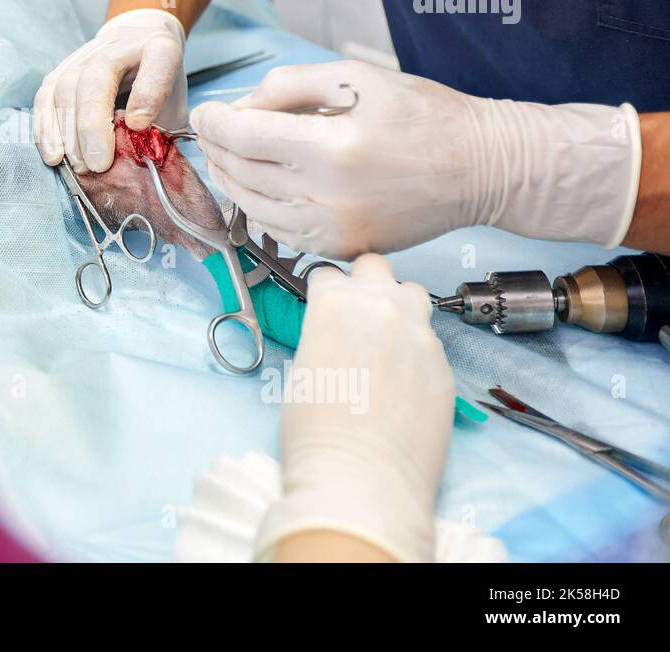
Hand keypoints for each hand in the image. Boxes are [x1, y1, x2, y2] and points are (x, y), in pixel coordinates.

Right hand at [33, 8, 186, 172]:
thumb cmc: (156, 80)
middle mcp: (118, 45)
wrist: (136, 40)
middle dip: (93, 125)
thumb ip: (164, 127)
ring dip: (67, 132)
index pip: (157, 60)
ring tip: (78, 165)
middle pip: (96, 77)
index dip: (148, 92)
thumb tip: (143, 159)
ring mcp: (84, 54)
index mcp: (158, 48)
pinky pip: (45, 97)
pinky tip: (54, 155)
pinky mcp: (60, 69)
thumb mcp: (175, 102)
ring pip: (64, 87)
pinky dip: (46, 128)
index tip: (140, 124)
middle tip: (98, 165)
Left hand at [189, 60, 639, 258]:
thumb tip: (238, 107)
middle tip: (213, 130)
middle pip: (241, 171)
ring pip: (251, 206)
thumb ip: (287, 86)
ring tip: (227, 155)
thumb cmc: (423, 115)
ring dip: (230, 178)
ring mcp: (332, 230)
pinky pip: (277, 230)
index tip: (205, 111)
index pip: (243, 136)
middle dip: (217, 148)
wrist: (479, 168)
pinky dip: (256, 206)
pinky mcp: (339, 248)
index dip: (214, 122)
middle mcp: (327, 196)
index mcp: (331, 147)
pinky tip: (256, 185)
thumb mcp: (355, 77)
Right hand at [255, 254, 452, 562]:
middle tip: (352, 313)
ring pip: (413, 294)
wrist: (363, 480)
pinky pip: (430, 341)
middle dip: (362, 283)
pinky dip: (415, 349)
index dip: (321, 291)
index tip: (319, 306)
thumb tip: (333, 333)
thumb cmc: (315, 434)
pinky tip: (402, 381)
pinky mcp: (445, 367)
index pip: (327, 274)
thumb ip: (322, 334)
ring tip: (384, 339)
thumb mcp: (301, 370)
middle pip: (375, 267)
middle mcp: (382, 308)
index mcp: (335, 304)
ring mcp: (420, 336)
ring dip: (396, 306)